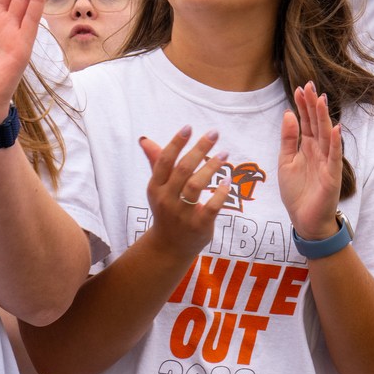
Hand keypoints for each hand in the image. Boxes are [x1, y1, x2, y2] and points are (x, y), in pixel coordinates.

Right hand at [138, 126, 229, 252]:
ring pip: (196, 186)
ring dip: (211, 167)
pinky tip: (228, 181)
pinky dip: (221, 193)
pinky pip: (211, 207)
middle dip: (199, 149)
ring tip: (224, 154)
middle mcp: (166, 200)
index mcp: (156, 188)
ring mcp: (182, 214)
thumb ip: (156, 163)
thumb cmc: (166, 210)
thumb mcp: (158, 188)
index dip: (176, 143)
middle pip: (182, 170)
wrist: (169, 247)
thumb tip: (145, 139)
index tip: (189, 127)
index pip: (164, 161)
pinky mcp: (198, 226)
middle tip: (214, 133)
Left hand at [276, 83, 342, 241]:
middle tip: (309, 85)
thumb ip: (288, 139)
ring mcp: (327, 162)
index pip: (306, 122)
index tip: (299, 88)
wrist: (305, 221)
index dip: (303, 106)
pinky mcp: (332, 175)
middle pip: (316, 123)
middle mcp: (319, 151)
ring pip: (325, 135)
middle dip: (313, 105)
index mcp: (307, 147)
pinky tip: (334, 127)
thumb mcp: (286, 162)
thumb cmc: (297, 193)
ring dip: (324, 117)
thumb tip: (289, 114)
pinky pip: (334, 156)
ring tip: (320, 99)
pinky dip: (334, 142)